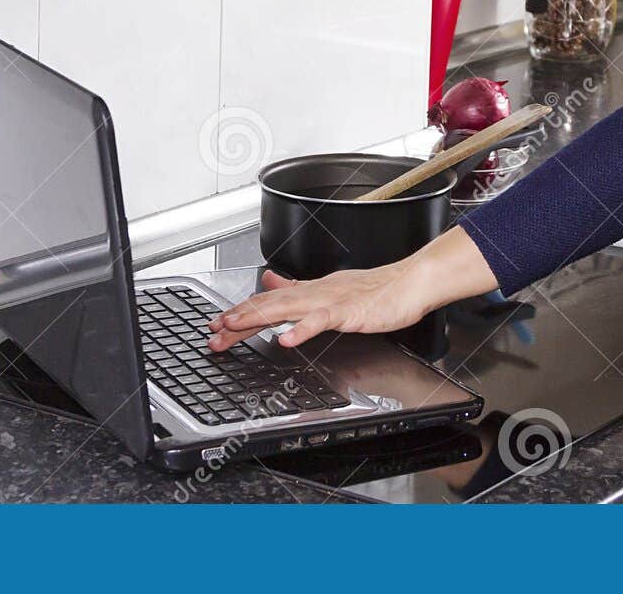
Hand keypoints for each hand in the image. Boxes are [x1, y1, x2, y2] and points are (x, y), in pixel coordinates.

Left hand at [206, 266, 432, 350]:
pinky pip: (321, 320)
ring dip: (258, 318)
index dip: (241, 312)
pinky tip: (285, 339)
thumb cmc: (377, 291)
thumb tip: (271, 281)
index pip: (269, 301)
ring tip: (234, 327)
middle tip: (213, 331)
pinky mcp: (348, 311)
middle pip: (270, 305)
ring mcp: (330, 300)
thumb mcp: (330, 287)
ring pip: (287, 308)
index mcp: (310, 291)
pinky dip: (301, 330)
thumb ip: (299, 287)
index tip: (218, 325)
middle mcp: (315, 292)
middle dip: (239, 318)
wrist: (409, 284)